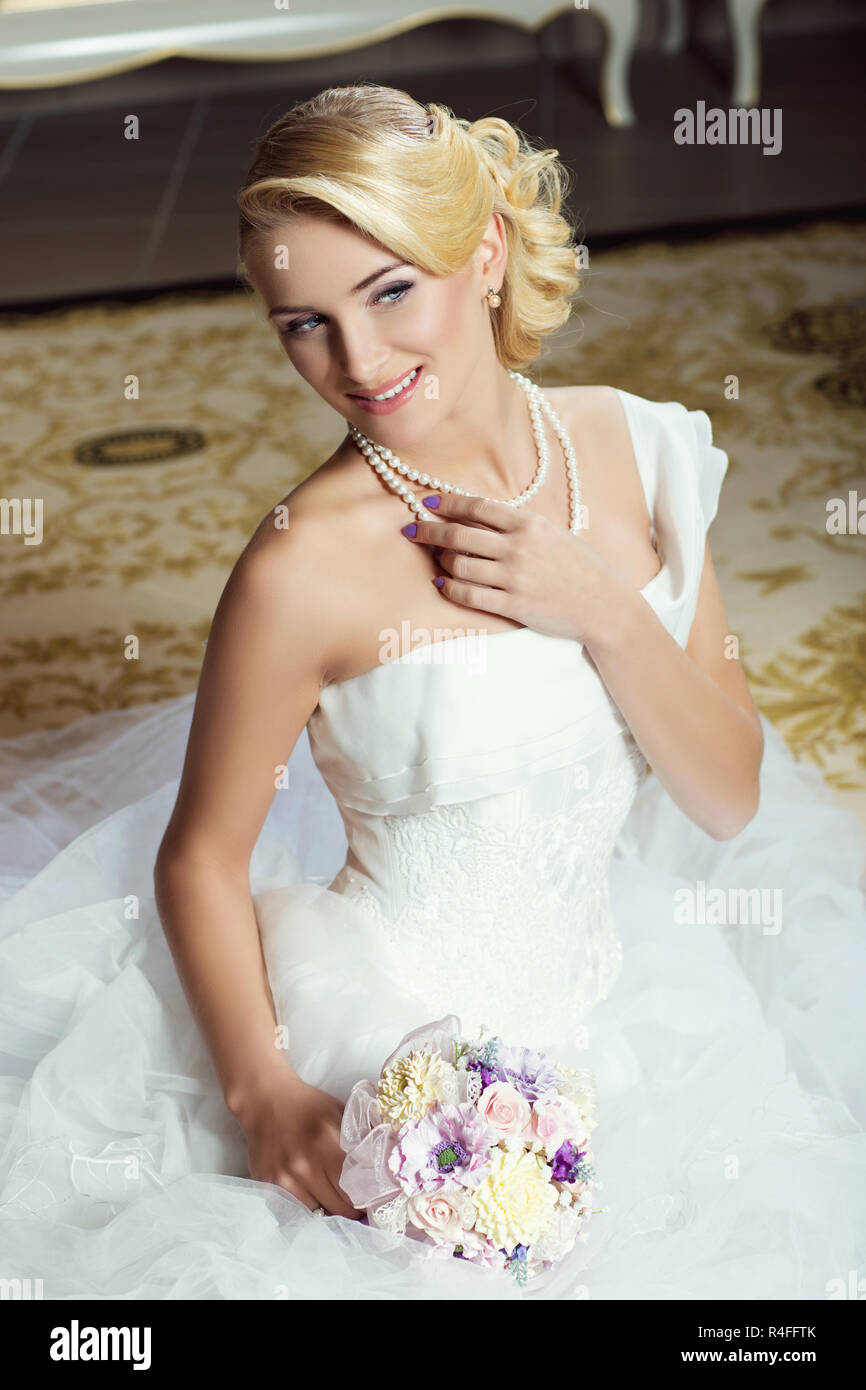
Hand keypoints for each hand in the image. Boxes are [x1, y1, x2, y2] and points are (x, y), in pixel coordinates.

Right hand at [232, 1069, 362, 1220]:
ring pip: (321, 1213)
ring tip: (338, 1200)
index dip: (370, 1199)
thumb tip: (389, 1161)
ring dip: (332, 1211)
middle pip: (342, 1206)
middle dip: (355, 1209)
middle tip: (361, 1206)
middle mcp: (307, 1164)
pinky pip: (299, 1209)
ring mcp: (287, 1177)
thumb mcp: (342, 1112)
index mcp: (330, 1143)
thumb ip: (363, 1137)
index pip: (359, 1188)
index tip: (376, 1201)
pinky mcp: (271, 1184)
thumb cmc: (309, 1106)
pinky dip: (311, 1206)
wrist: (266, 1100)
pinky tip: (316, 1195)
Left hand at [403, 491, 627, 646]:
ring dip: (441, 561)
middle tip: (412, 530)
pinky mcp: (513, 606)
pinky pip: (469, 596)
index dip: (447, 503)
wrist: (604, 605)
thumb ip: (520, 526)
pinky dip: (450, 588)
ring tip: (437, 560)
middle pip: (460, 535)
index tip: (428, 504)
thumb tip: (481, 517)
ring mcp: (514, 578)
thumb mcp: (554, 533)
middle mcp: (519, 548)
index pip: (478, 508)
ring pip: (459, 566)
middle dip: (430, 531)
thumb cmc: (581, 567)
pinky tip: (443, 584)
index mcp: (530, 524)